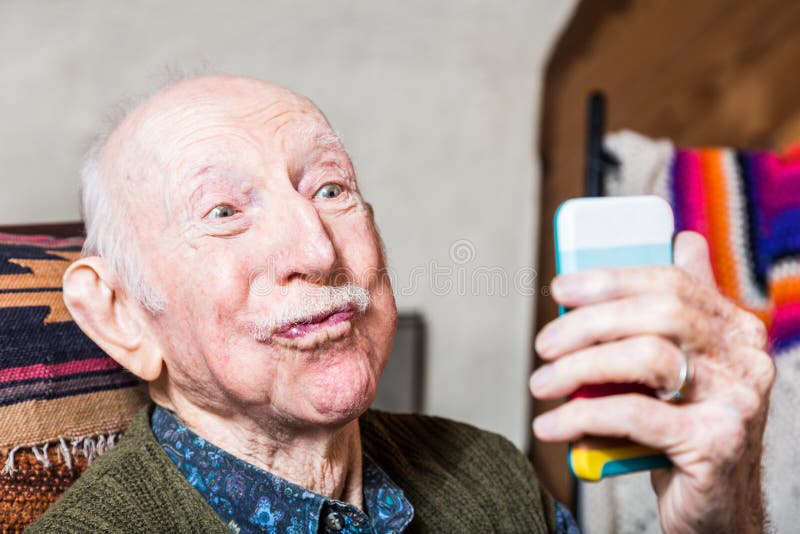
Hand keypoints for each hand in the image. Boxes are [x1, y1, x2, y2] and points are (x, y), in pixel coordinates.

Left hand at [529, 231, 774, 532]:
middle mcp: (745, 360)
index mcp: (736, 330)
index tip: (559, 289)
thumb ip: (681, 311)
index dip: (609, 279)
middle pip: (657, 315)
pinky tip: (552, 426)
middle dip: (587, 323)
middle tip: (543, 345)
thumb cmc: (685, 427)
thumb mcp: (687, 366)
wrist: (715, 507)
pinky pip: (635, 414)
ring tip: (541, 385)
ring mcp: (736, 402)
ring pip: (646, 358)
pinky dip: (582, 417)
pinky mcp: (715, 444)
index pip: (671, 283)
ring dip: (578, 367)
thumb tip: (681, 239)